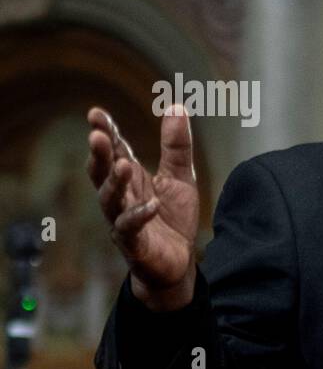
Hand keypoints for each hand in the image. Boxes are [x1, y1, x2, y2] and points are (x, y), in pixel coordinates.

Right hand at [86, 104, 199, 311]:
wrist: (178, 263)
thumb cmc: (172, 218)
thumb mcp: (180, 177)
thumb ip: (176, 146)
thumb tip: (177, 105)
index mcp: (130, 178)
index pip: (113, 150)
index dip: (105, 132)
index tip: (96, 113)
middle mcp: (120, 196)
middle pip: (102, 172)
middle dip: (99, 153)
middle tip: (97, 134)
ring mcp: (122, 220)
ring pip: (110, 199)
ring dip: (115, 182)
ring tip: (124, 164)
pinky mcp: (133, 243)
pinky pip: (130, 228)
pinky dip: (139, 215)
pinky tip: (152, 205)